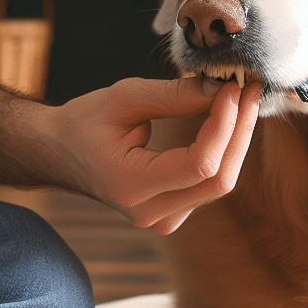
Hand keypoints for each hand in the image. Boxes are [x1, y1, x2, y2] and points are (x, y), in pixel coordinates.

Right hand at [49, 76, 261, 233]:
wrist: (58, 153)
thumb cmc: (84, 122)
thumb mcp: (123, 99)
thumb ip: (173, 96)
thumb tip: (222, 90)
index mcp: (131, 187)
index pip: (200, 164)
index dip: (224, 125)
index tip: (232, 88)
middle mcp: (150, 213)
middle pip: (219, 180)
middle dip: (240, 132)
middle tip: (249, 91)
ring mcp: (163, 219)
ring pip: (220, 183)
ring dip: (237, 141)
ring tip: (242, 100)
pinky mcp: (173, 212)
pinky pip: (210, 184)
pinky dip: (224, 152)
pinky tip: (229, 122)